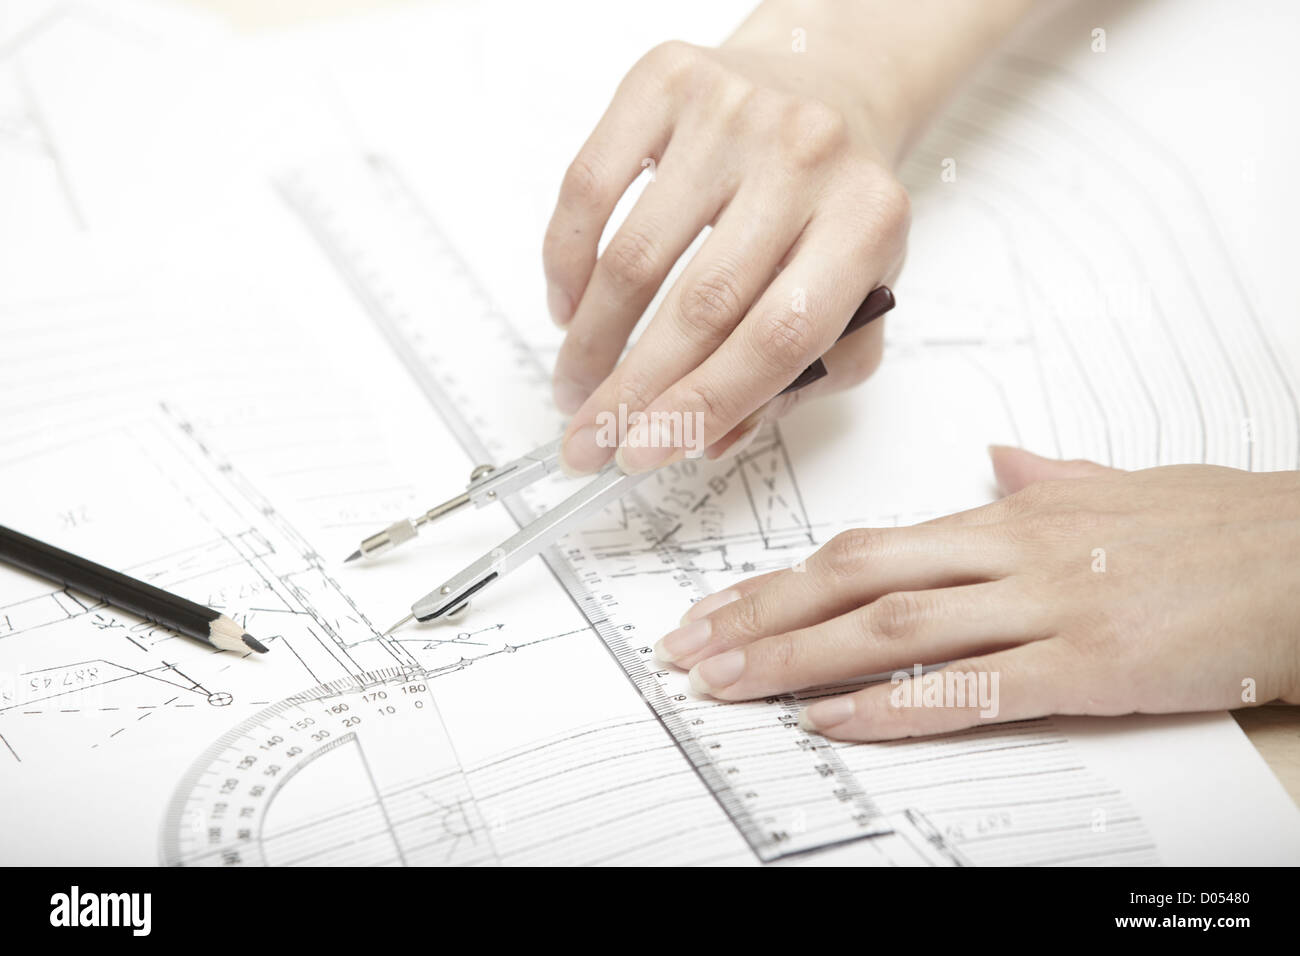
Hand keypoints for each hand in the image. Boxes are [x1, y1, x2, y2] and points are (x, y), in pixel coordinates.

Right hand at [546, 35, 908, 474]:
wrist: (827, 83)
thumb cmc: (836, 204)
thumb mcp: (855, 294)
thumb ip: (799, 378)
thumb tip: (707, 440)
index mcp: (867, 221)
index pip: (778, 338)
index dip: (702, 407)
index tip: (643, 453)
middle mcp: (805, 155)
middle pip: (701, 305)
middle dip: (631, 393)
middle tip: (589, 441)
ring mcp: (733, 111)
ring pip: (636, 254)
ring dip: (592, 341)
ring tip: (575, 385)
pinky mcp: (668, 80)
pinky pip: (589, 184)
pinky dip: (565, 261)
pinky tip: (567, 308)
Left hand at [655, 446, 1299, 739]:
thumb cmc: (1220, 526)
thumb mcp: (1118, 489)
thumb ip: (1047, 481)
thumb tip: (1000, 463)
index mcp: (1008, 516)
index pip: (866, 546)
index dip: (783, 579)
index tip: (722, 606)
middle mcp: (1009, 552)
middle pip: (853, 579)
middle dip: (759, 615)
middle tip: (688, 648)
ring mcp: (1045, 605)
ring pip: (890, 628)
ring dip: (796, 659)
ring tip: (728, 684)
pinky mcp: (1087, 663)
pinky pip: (970, 687)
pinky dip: (893, 707)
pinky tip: (833, 721)